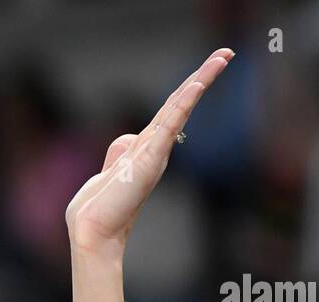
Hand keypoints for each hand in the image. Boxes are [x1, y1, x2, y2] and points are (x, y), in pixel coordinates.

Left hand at [66, 48, 233, 258]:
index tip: (206, 68)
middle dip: (203, 76)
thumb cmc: (98, 209)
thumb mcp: (107, 172)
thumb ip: (119, 154)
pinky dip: (183, 104)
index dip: (186, 88)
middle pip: (180, 103)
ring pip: (180, 108)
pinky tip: (196, 85)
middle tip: (226, 52)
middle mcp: (155, 148)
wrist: (92, 231)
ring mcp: (155, 153)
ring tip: (222, 57)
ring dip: (200, 80)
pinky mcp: (150, 160)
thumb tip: (126, 140)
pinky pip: (170, 125)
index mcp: (146, 148)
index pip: (169, 111)